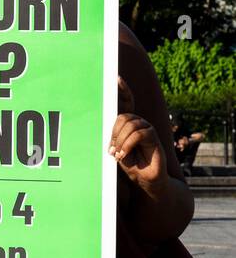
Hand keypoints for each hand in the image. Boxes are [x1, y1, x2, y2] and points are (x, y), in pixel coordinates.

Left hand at [110, 76, 166, 192]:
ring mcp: (148, 128)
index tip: (117, 78)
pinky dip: (128, 144)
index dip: (123, 90)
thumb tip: (104, 123)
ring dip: (120, 140)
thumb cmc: (128, 163)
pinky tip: (123, 154)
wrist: (143, 179)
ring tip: (117, 154)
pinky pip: (140, 133)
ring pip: (130, 124)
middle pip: (123, 116)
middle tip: (111, 150)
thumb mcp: (115, 147)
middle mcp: (139, 123)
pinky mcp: (154, 137)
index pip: (126, 103)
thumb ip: (112, 134)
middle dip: (114, 133)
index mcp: (128, 124)